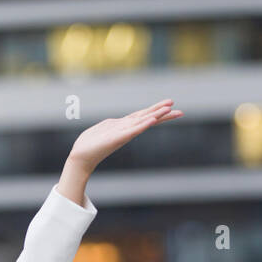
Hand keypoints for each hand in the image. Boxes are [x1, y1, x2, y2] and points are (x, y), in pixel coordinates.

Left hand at [67, 99, 182, 173]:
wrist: (80, 156)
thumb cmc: (90, 143)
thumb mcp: (103, 128)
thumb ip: (113, 124)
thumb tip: (119, 121)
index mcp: (124, 126)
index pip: (143, 116)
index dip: (157, 110)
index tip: (172, 105)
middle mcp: (126, 130)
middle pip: (148, 119)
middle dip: (164, 114)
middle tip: (181, 111)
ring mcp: (123, 134)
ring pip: (143, 123)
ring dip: (156, 116)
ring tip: (170, 109)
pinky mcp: (117, 138)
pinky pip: (132, 131)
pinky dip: (142, 125)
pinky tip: (151, 120)